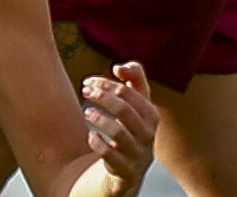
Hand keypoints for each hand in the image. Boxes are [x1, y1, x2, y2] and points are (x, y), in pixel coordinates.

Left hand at [81, 61, 157, 194]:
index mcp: (151, 114)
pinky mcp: (125, 169)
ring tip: (87, 112)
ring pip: (118, 132)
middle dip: (101, 97)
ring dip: (99, 118)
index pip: (128, 92)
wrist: (130, 168)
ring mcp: (137, 152)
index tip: (89, 82)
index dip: (106, 84)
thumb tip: (120, 68)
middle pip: (123, 109)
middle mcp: (148, 133)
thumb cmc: (131, 128)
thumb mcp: (137, 103)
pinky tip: (90, 135)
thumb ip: (134, 78)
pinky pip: (110, 155)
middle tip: (85, 91)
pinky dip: (97, 143)